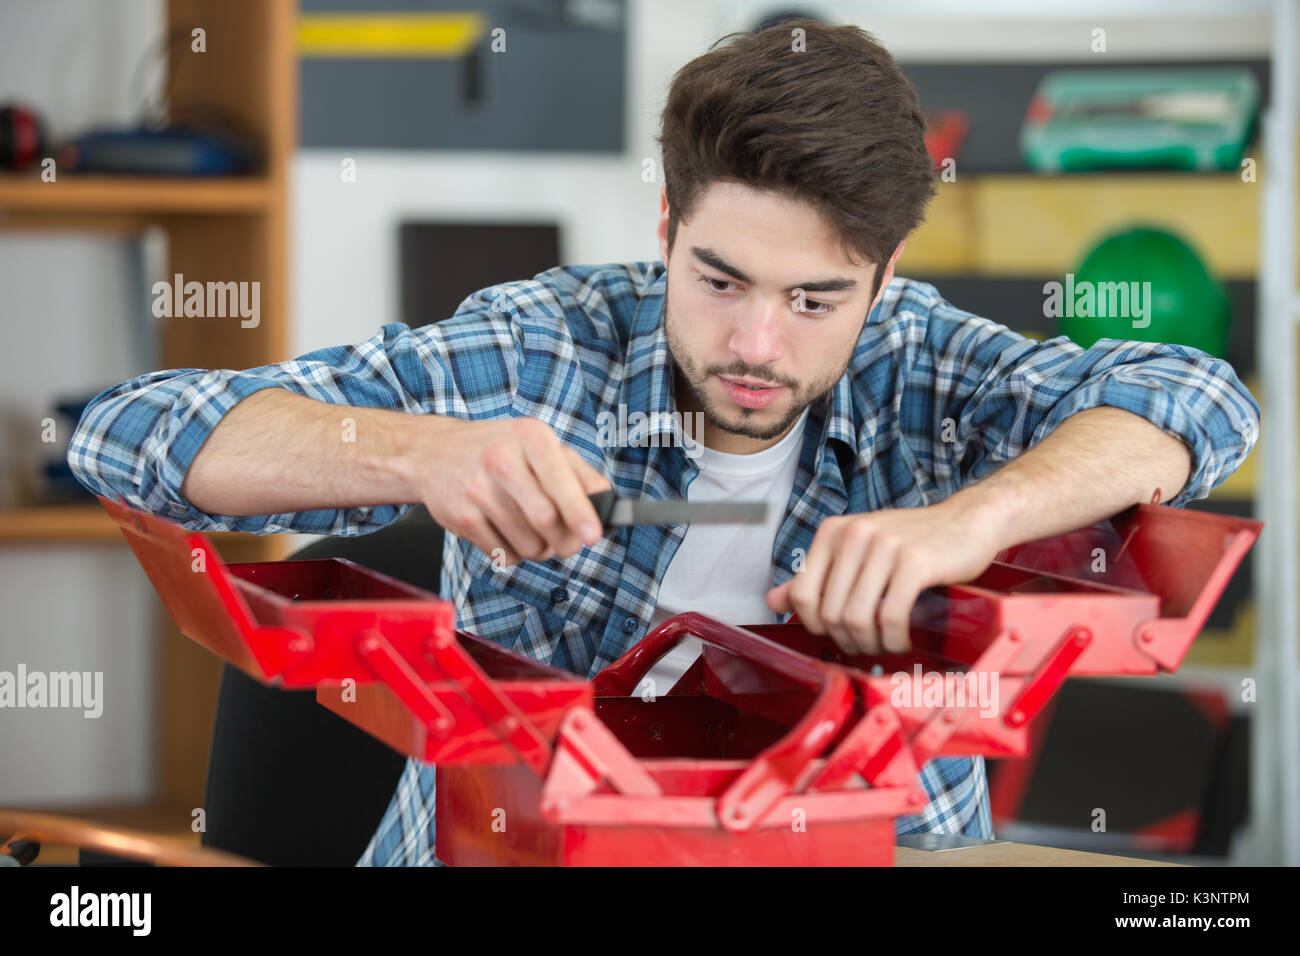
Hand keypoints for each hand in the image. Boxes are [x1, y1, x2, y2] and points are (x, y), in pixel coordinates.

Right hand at [416, 416, 611, 565]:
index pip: (560, 482)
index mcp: (531, 438)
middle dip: (564, 541)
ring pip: (527, 544)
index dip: (580, 513)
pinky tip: (510, 534)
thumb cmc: (499, 449)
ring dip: (541, 550)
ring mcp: (477, 490)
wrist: (435, 452)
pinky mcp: (460, 518)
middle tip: (569, 543)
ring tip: (536, 534)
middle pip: (545, 520)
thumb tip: (606, 502)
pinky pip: (503, 554)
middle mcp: (502, 460)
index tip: (593, 536)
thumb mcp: (539, 444)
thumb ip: (577, 472)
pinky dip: (516, 555)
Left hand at [766, 496, 1004, 654]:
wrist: (967, 521)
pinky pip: (890, 617)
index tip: (837, 632)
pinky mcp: (915, 562)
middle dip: (847, 640)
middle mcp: (854, 534)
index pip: (802, 594)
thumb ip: (817, 577)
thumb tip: (773, 601)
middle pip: (830, 613)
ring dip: (870, 644)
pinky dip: (894, 639)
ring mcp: (884, 546)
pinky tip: (902, 639)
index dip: (816, 625)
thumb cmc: (912, 542)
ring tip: (884, 644)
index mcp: (833, 532)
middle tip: (867, 645)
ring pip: (857, 619)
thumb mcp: (859, 553)